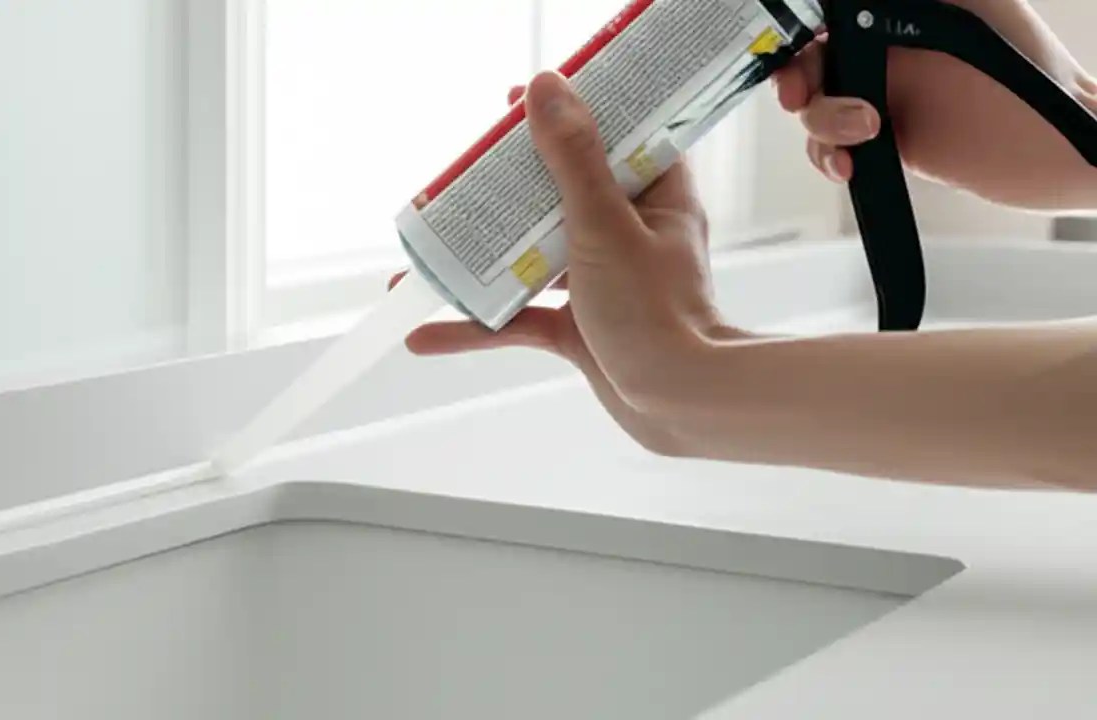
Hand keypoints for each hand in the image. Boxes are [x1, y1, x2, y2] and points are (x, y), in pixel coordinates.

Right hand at [399, 71, 728, 454]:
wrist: (679, 406)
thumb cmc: (657, 313)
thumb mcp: (605, 225)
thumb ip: (573, 159)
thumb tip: (544, 88)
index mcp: (654, 195)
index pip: (611, 136)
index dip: (567, 115)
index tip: (515, 105)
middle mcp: (628, 233)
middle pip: (557, 193)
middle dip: (504, 189)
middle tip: (459, 174)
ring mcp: (600, 281)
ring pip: (530, 256)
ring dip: (479, 258)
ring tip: (427, 253)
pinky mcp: (578, 328)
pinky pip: (519, 316)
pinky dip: (477, 324)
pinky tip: (426, 333)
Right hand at [773, 0, 1096, 209]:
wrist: (1056, 149)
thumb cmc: (1034, 71)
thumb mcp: (976, 6)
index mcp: (899, 11)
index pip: (830, 16)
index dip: (801, 33)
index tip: (800, 50)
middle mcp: (885, 50)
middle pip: (811, 61)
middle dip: (796, 80)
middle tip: (801, 97)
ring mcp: (881, 98)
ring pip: (814, 108)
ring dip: (822, 124)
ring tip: (864, 133)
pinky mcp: (883, 144)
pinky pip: (832, 148)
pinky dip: (829, 158)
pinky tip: (850, 165)